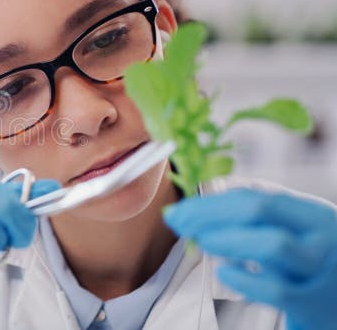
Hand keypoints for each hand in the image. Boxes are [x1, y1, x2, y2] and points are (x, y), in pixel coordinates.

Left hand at [163, 189, 336, 329]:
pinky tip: (224, 273)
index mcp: (312, 214)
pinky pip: (276, 289)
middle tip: (181, 223)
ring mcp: (320, 270)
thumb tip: (199, 206)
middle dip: (210, 213)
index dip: (211, 201)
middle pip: (259, 210)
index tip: (180, 210)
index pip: (255, 195)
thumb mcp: (292, 234)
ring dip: (226, 239)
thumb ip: (256, 217)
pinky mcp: (314, 305)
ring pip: (272, 244)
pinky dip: (244, 279)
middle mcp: (321, 236)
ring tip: (202, 242)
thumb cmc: (307, 269)